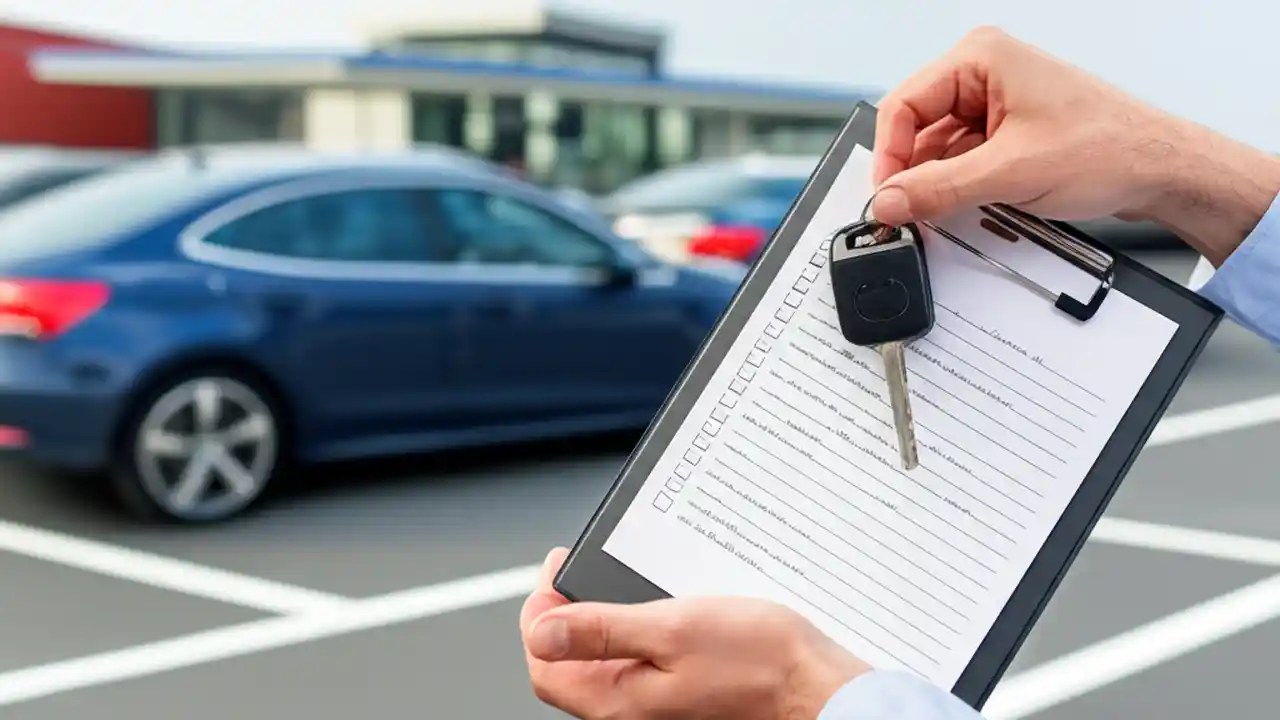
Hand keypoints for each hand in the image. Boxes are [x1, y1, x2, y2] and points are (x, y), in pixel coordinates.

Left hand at [519, 547, 869, 719]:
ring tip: (623, 582)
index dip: (541, 611)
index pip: (544, 660)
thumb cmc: (759, 662)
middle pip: (568, 661)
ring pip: (604, 659)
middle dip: (569, 610)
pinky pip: (638, 662)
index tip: (559, 569)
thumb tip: (542, 630)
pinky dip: (637, 630)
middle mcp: (629, 711)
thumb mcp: (672, 628)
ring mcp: (654, 705)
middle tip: (585, 570)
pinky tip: (660, 608)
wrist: (817, 689)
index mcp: (617, 700)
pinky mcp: (678, 696)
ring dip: (604, 618)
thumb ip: (602, 629)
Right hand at [871, 26, 1279, 265]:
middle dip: (913, 174)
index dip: (889, 156)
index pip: (903, 105)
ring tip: (947, 213)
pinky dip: (958, 188)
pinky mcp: (1006, 132)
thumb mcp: (1010, 174)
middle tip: (908, 213)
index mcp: (981, 58)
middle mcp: (984, 73)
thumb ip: (938, 189)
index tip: (886, 196)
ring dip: (938, 185)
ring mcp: (995, 103)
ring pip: (937, 150)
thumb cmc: (1110, 148)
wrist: (1162, 171)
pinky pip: (961, 161)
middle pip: (916, 128)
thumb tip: (887, 201)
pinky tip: (969, 207)